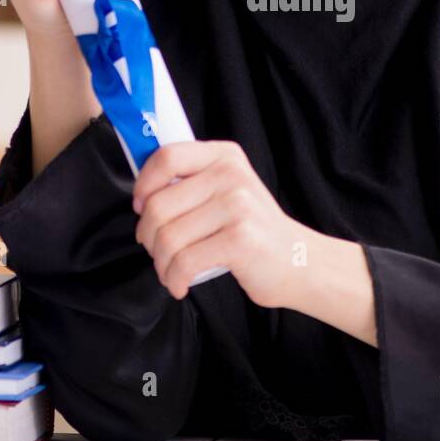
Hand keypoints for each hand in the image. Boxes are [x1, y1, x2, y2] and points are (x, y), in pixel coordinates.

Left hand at [131, 140, 320, 306]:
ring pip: (168, 237)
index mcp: (224, 156)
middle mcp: (231, 174)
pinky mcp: (240, 240)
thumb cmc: (254, 229)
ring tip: (170, 270)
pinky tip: (180, 284)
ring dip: (160, 262)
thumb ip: (193, 182)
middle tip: (156, 250)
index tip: (140, 207)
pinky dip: (174, 279)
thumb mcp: (229, 190)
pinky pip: (185, 262)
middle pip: (159, 204)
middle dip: (147, 235)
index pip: (166, 157)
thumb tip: (142, 192)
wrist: (299, 260)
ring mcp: (237, 206)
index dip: (143, 185)